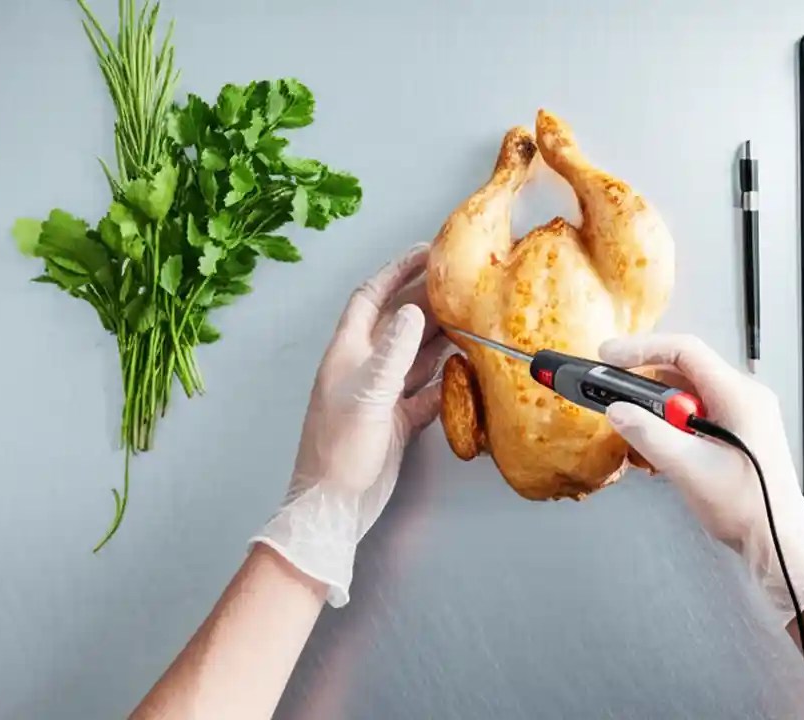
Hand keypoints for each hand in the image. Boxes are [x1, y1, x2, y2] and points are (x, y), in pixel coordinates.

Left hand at [251, 244, 448, 606]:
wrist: (333, 504)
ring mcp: (380, 394)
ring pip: (415, 355)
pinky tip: (464, 373)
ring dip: (440, 338)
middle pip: (398, 323)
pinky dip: (444, 381)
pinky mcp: (395, 420)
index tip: (424, 253)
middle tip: (460, 284)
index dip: (395, 272)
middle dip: (426, 300)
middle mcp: (363, 368)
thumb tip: (413, 310)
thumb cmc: (338, 451)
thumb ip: (395, 352)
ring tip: (470, 320)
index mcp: (347, 354)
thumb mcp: (368, 395)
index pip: (371, 298)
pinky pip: (425, 392)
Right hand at [599, 334, 803, 625]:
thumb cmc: (747, 507)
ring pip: (689, 390)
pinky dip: (674, 421)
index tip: (611, 357)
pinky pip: (698, 409)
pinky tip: (663, 445)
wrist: (774, 538)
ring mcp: (743, 412)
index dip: (642, 349)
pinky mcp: (738, 428)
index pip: (684, 351)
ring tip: (638, 427)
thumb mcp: (688, 468)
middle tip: (614, 391)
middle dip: (645, 380)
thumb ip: (649, 435)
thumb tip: (619, 412)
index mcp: (739, 396)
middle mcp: (744, 396)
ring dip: (659, 405)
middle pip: (684, 369)